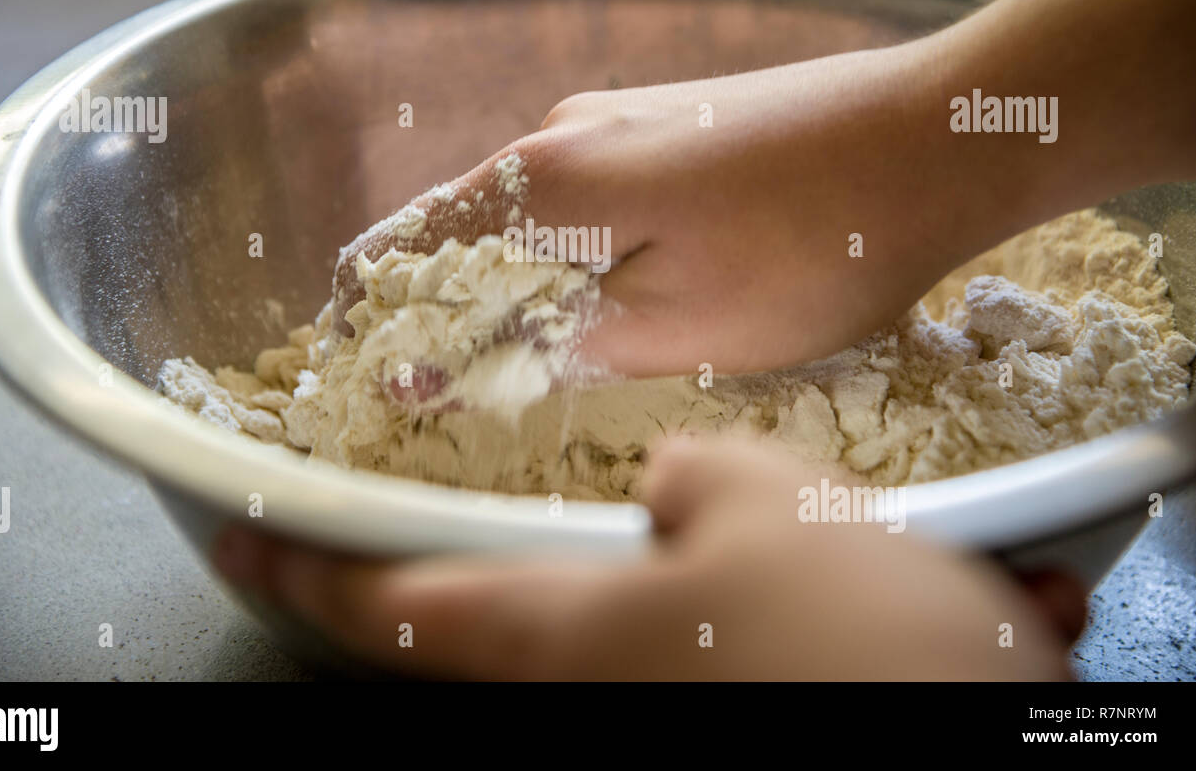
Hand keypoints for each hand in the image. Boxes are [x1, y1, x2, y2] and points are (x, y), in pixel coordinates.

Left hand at [214, 434, 1081, 679]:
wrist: (967, 716)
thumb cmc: (849, 638)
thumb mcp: (768, 510)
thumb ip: (699, 479)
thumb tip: (682, 489)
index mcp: (566, 637)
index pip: (384, 604)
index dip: (295, 565)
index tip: (228, 532)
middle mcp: (602, 689)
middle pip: (519, 619)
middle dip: (554, 550)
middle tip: (583, 493)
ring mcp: (675, 703)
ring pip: (676, 621)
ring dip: (767, 566)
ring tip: (864, 542)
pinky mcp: (750, 703)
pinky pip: (767, 648)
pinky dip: (835, 604)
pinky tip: (945, 585)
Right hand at [334, 45, 971, 378]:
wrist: (934, 137)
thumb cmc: (812, 246)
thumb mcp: (679, 328)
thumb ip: (556, 347)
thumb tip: (443, 370)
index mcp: (547, 178)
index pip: (413, 246)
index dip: (382, 316)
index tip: (379, 380)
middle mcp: (565, 133)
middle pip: (464, 227)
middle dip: (449, 307)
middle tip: (459, 385)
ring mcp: (619, 119)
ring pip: (530, 214)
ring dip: (516, 283)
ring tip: (534, 354)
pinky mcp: (667, 125)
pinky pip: (585, 197)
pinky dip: (570, 253)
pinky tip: (607, 294)